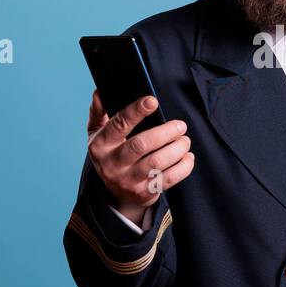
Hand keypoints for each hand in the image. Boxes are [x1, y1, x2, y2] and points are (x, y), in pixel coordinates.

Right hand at [87, 90, 194, 224]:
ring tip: (184, 140)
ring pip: (157, 163)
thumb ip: (99, 112)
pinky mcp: (144, 193)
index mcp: (101, 145)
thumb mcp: (98, 134)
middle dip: (165, 132)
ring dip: (177, 149)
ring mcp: (128, 180)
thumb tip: (100, 92)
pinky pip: (168, 179)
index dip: (136, 111)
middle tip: (180, 126)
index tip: (152, 101)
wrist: (116, 194)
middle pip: (141, 145)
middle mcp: (112, 164)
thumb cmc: (111, 155)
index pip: (118, 125)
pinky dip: (183, 166)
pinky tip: (187, 157)